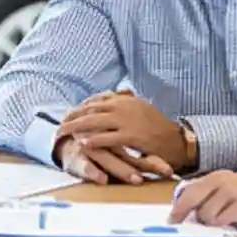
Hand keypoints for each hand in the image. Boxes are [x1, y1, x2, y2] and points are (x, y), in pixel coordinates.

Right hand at [55, 134, 172, 184]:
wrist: (62, 135)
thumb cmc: (93, 140)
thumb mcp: (111, 134)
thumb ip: (130, 135)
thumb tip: (152, 135)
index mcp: (117, 135)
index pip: (139, 147)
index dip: (154, 158)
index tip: (169, 170)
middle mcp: (106, 142)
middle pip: (129, 154)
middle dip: (146, 164)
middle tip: (161, 171)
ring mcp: (91, 149)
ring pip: (109, 159)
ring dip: (122, 169)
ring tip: (137, 179)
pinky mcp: (77, 157)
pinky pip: (85, 165)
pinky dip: (93, 172)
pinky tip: (103, 180)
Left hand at [56, 91, 189, 170]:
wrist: (176, 139)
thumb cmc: (158, 127)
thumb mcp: (141, 108)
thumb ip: (127, 101)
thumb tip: (116, 93)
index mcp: (125, 100)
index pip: (96, 100)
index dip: (80, 108)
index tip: (68, 113)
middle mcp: (124, 106)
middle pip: (91, 109)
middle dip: (73, 116)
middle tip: (59, 124)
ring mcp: (127, 120)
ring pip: (96, 121)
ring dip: (77, 127)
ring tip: (64, 133)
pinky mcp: (132, 135)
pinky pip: (108, 137)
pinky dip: (94, 140)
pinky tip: (83, 143)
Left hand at [168, 170, 236, 227]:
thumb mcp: (228, 193)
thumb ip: (209, 198)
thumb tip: (186, 214)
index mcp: (216, 177)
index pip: (189, 191)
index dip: (178, 206)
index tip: (171, 218)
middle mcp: (222, 180)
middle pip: (192, 201)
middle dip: (184, 215)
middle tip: (178, 225)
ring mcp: (232, 191)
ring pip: (206, 215)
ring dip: (211, 223)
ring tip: (224, 221)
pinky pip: (221, 222)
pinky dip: (223, 226)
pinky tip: (233, 223)